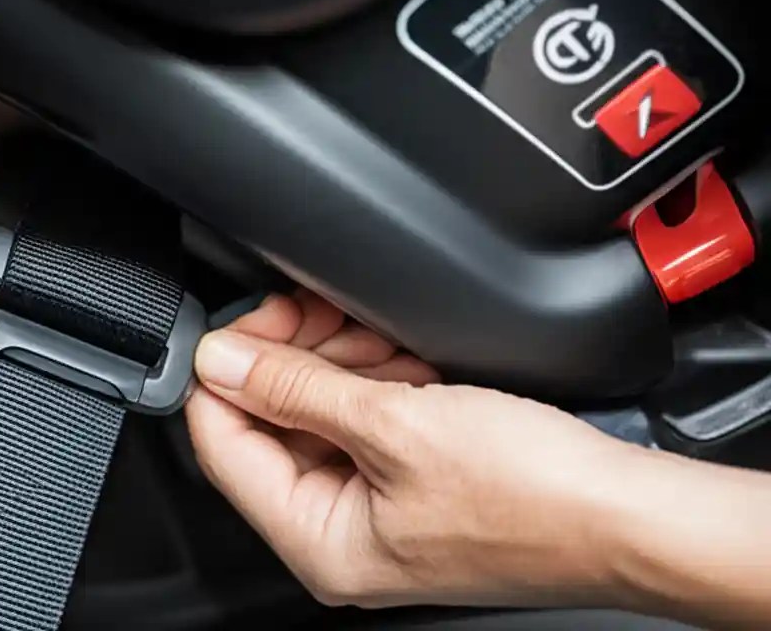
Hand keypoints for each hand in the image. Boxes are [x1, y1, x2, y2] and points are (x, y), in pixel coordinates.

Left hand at [186, 292, 639, 609]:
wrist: (631, 515)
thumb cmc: (536, 497)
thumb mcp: (396, 423)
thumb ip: (296, 387)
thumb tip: (224, 358)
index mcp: (318, 543)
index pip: (222, 448)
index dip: (222, 376)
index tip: (239, 323)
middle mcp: (338, 536)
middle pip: (269, 427)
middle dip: (289, 360)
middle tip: (311, 311)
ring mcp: (376, 510)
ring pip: (316, 417)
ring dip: (335, 364)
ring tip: (370, 335)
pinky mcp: (411, 484)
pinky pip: (363, 424)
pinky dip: (373, 383)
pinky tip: (400, 359)